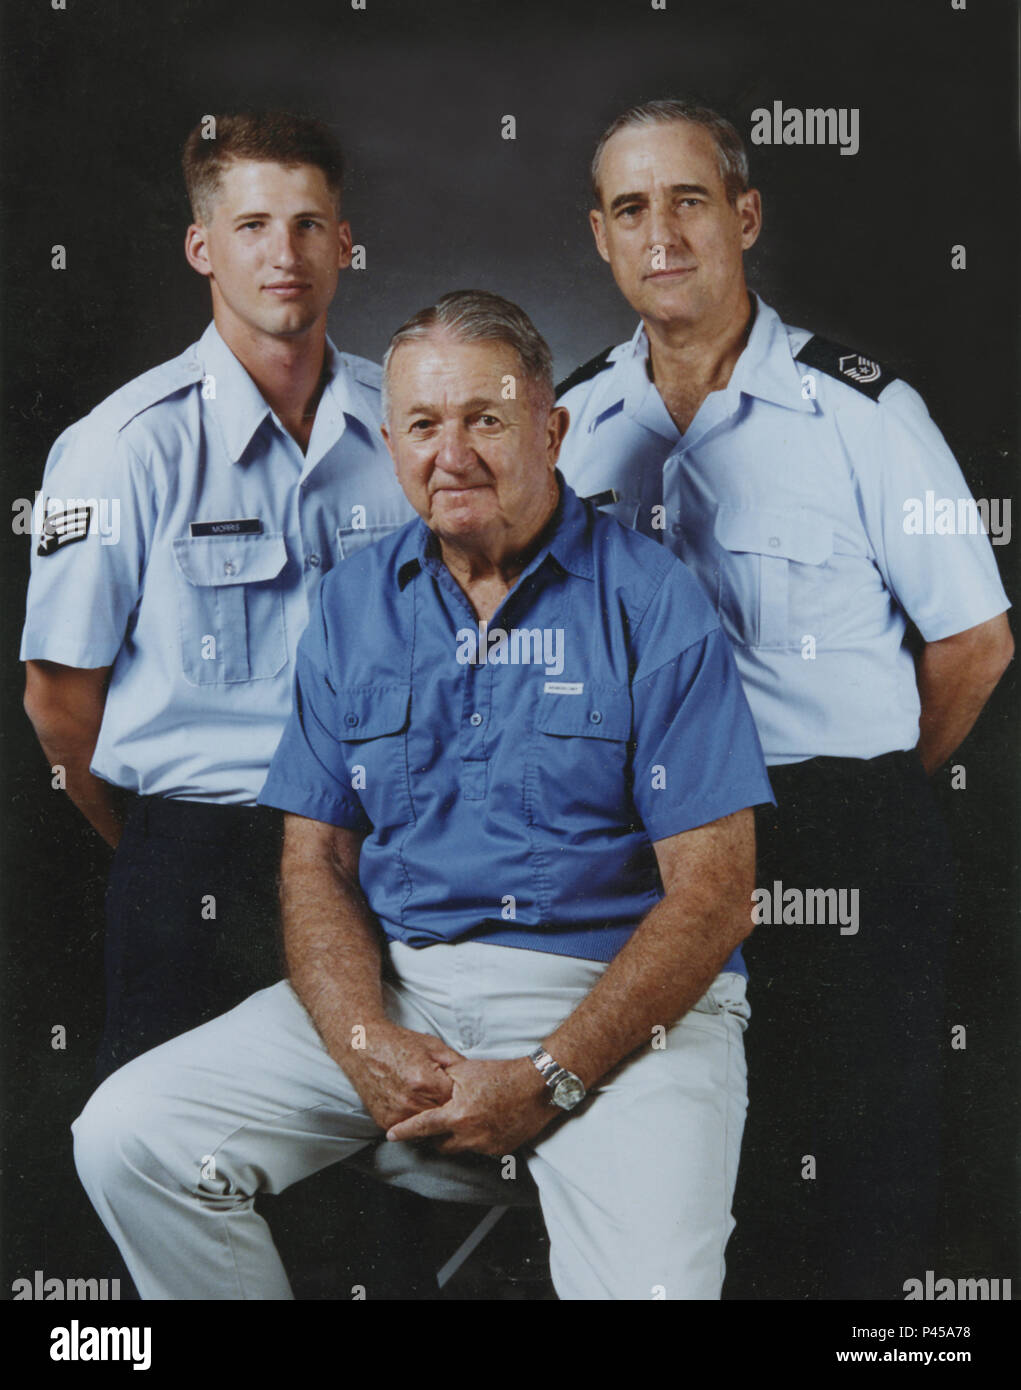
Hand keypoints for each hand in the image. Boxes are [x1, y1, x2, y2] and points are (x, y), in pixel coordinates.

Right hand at [339, 1021, 463, 1131]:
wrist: (364, 1046)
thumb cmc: (400, 1043)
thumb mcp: (435, 1047)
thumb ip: (458, 1065)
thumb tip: (476, 1079)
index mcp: (425, 1082)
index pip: (457, 1102)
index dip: (462, 1096)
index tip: (462, 1092)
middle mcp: (410, 1102)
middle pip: (443, 1119)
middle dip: (449, 1110)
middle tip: (448, 1097)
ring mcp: (396, 1115)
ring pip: (427, 1128)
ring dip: (433, 1119)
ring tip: (430, 1100)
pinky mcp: (385, 1121)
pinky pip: (409, 1129)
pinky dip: (415, 1120)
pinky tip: (415, 1104)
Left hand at [384, 1056, 558, 1155]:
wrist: (538, 1086)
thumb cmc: (502, 1074)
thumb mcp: (467, 1070)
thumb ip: (444, 1081)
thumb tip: (428, 1086)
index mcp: (458, 1115)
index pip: (423, 1127)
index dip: (405, 1132)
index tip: (391, 1136)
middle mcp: (470, 1135)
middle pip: (441, 1145)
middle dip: (434, 1138)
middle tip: (432, 1127)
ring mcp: (486, 1146)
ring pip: (461, 1149)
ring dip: (456, 1139)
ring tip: (460, 1123)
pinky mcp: (501, 1150)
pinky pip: (480, 1149)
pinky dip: (476, 1139)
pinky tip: (482, 1124)